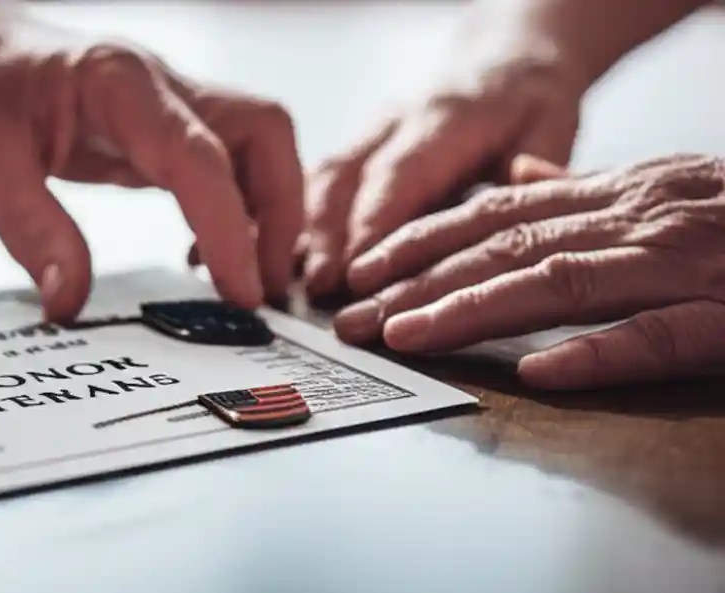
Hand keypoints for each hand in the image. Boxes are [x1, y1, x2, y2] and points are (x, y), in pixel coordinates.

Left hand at [0, 4, 302, 319]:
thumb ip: (33, 234)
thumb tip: (71, 306)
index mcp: (116, 83)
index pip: (199, 156)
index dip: (230, 229)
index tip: (243, 293)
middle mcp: (155, 86)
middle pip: (263, 132)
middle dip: (279, 212)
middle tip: (262, 290)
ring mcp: (161, 104)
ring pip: (253, 144)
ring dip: (264, 212)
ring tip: (242, 283)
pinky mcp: (153, 129)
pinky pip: (218, 164)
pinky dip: (230, 210)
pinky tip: (201, 258)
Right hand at [301, 55, 585, 297]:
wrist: (502, 59)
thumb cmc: (530, 99)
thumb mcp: (553, 125)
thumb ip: (536, 170)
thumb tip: (517, 204)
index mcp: (447, 116)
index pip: (401, 173)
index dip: (373, 222)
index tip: (356, 271)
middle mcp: (397, 122)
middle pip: (348, 178)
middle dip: (327, 237)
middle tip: (317, 288)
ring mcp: (369, 134)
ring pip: (325, 179)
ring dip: (306, 233)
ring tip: (293, 282)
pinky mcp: (356, 148)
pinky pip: (318, 181)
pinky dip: (297, 221)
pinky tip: (285, 259)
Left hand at [333, 153, 724, 388]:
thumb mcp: (665, 190)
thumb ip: (585, 190)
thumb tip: (515, 179)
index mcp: (622, 193)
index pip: (498, 213)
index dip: (421, 240)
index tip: (360, 270)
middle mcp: (643, 218)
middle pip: (508, 247)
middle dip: (419, 283)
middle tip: (352, 320)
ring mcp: (690, 263)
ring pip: (563, 282)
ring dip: (474, 310)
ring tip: (407, 337)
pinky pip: (663, 334)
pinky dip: (600, 353)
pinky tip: (542, 373)